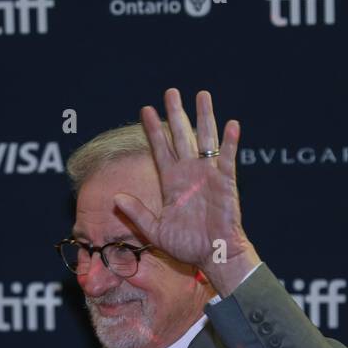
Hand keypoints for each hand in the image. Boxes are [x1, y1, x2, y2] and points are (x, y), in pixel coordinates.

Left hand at [112, 88, 259, 295]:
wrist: (213, 255)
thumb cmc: (186, 246)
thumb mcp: (155, 231)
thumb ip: (137, 213)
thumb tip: (116, 198)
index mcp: (172, 182)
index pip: (160, 149)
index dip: (153, 130)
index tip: (145, 110)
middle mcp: (189, 173)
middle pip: (181, 136)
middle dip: (176, 114)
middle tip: (171, 92)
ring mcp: (208, 175)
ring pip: (206, 139)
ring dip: (204, 117)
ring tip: (202, 95)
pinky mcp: (226, 182)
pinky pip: (228, 158)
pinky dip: (230, 142)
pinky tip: (232, 124)